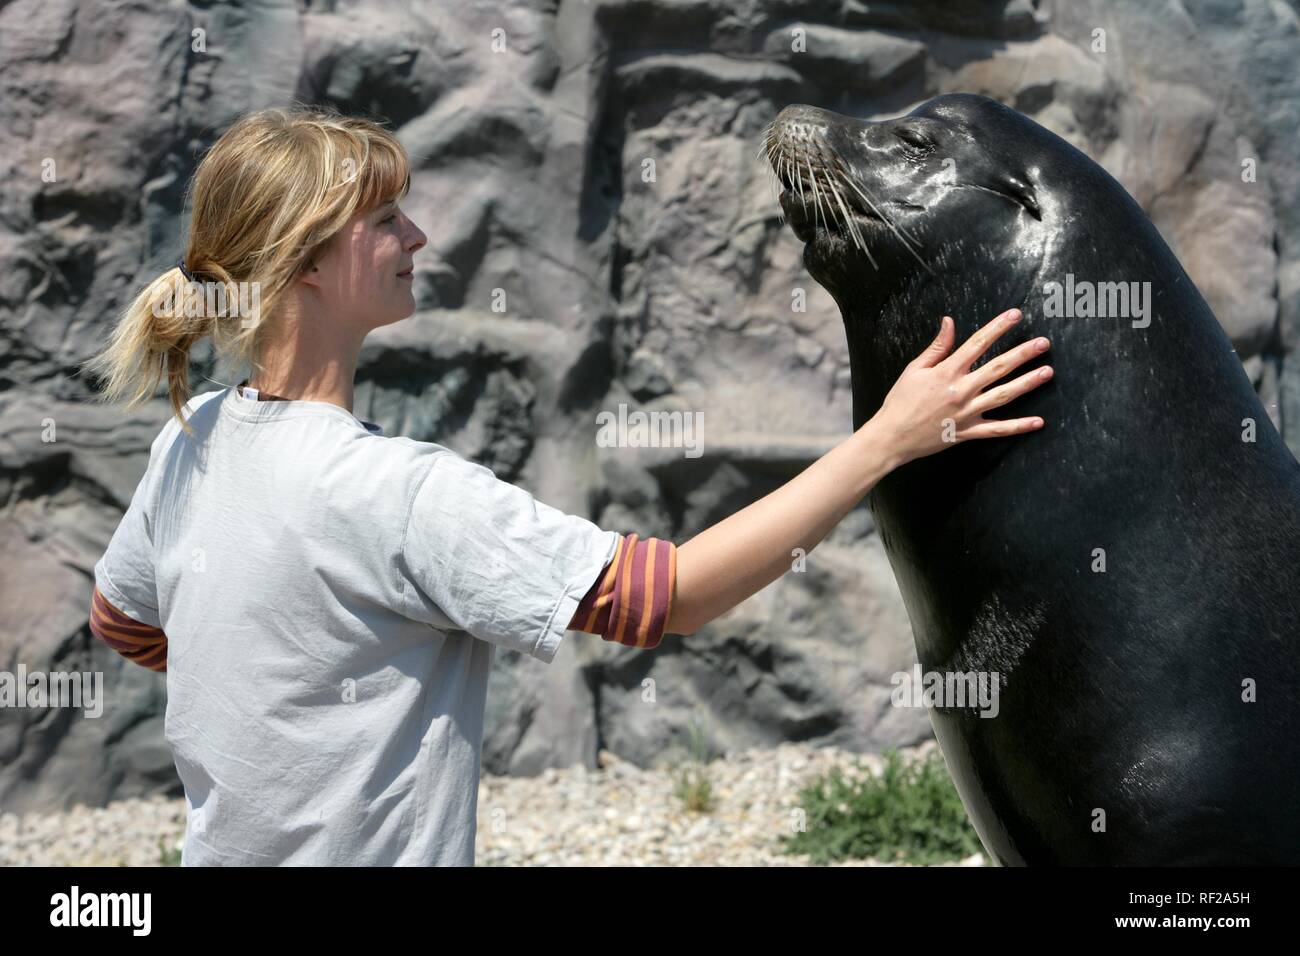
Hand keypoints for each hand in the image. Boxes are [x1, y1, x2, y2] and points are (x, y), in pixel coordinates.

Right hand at [867, 308, 1051, 467]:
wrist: (892, 436)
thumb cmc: (900, 401)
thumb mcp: (914, 370)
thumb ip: (936, 347)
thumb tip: (949, 322)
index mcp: (947, 372)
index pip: (977, 344)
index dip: (998, 328)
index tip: (1015, 315)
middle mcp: (960, 390)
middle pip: (998, 368)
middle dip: (1022, 353)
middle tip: (1043, 343)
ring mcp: (966, 412)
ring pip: (1003, 395)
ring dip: (1027, 383)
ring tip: (1047, 372)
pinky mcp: (968, 432)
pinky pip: (997, 430)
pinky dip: (1018, 427)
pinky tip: (1038, 422)